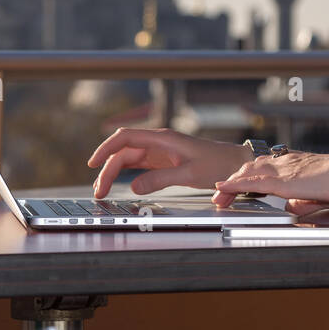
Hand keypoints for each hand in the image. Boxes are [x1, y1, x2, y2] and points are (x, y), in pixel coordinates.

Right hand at [87, 128, 248, 197]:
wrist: (235, 163)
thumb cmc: (217, 164)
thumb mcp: (189, 174)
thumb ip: (160, 180)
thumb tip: (133, 187)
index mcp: (163, 139)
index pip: (126, 138)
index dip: (106, 148)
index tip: (93, 163)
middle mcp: (158, 142)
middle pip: (124, 152)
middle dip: (107, 169)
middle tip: (98, 191)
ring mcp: (160, 152)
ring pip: (129, 159)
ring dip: (114, 173)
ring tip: (102, 191)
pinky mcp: (164, 161)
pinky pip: (139, 166)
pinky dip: (127, 175)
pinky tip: (118, 184)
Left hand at [211, 151, 328, 216]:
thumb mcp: (319, 193)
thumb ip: (302, 200)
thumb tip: (291, 208)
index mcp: (295, 163)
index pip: (264, 166)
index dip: (246, 176)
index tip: (232, 185)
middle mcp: (287, 162)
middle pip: (251, 167)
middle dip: (233, 180)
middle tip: (219, 195)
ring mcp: (284, 168)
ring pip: (248, 172)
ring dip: (230, 183)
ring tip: (217, 195)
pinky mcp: (285, 179)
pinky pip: (253, 181)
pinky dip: (234, 184)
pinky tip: (222, 188)